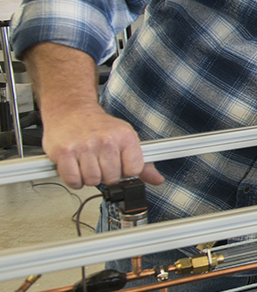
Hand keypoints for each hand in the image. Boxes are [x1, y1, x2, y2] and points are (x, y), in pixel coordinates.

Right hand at [42, 105, 160, 189]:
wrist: (70, 110)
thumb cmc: (98, 126)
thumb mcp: (125, 138)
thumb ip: (142, 163)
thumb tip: (157, 180)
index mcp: (125, 137)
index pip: (133, 170)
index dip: (125, 172)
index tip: (118, 165)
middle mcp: (106, 140)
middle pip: (112, 178)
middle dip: (105, 175)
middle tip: (99, 163)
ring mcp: (85, 146)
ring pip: (92, 181)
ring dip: (88, 177)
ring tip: (87, 163)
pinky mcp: (65, 152)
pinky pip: (73, 180)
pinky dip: (74, 180)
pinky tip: (75, 168)